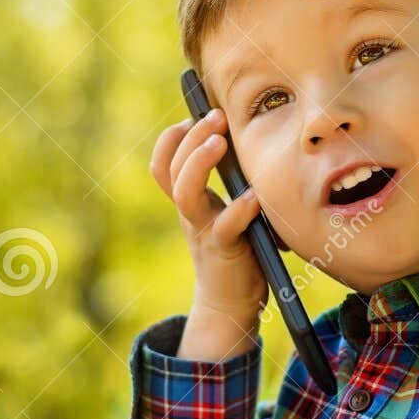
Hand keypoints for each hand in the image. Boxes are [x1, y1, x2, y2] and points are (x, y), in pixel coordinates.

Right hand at [149, 107, 268, 358]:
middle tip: (214, 115)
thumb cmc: (235, 250)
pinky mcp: (224, 250)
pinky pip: (226, 226)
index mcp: (189, 201)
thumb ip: (229, 184)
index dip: (172, 138)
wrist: (229, 303)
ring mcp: (203, 230)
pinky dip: (240, 208)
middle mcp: (190, 213)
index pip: (163, 163)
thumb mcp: (224, 212)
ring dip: (199, 163)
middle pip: (172, 169)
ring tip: (219, 141)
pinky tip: (255, 195)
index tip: (194, 117)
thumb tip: (247, 143)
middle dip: (190, 137)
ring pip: (185, 193)